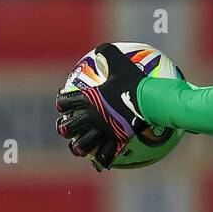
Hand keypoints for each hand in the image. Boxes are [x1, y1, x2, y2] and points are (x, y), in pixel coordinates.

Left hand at [56, 42, 149, 169]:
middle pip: (68, 128)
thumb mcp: (120, 62)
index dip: (62, 103)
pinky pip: (106, 156)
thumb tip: (101, 48)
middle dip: (65, 128)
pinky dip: (102, 160)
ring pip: (82, 147)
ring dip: (78, 147)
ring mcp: (102, 131)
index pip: (65, 102)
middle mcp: (91, 117)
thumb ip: (107, 54)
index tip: (63, 103)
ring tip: (79, 147)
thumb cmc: (134, 80)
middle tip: (67, 127)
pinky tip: (100, 163)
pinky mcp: (116, 141)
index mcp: (88, 99)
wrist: (150, 100)